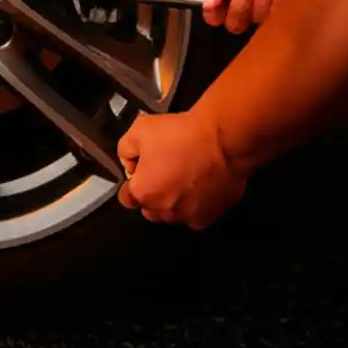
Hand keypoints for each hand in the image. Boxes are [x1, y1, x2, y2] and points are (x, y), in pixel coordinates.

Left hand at [117, 111, 247, 229]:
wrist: (222, 139)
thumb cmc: (179, 133)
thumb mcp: (139, 130)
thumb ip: (126, 150)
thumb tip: (130, 164)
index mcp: (143, 193)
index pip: (127, 199)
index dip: (133, 184)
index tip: (143, 171)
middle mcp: (163, 211)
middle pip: (150, 209)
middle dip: (153, 196)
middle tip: (165, 174)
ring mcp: (188, 217)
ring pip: (174, 214)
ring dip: (174, 203)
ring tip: (186, 180)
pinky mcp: (211, 216)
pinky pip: (196, 216)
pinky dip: (196, 206)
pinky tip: (202, 188)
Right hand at [191, 0, 313, 32]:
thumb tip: (207, 3)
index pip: (211, 16)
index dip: (214, 11)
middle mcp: (240, 6)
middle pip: (233, 24)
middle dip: (241, 3)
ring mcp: (262, 12)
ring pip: (254, 21)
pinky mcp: (282, 15)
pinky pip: (276, 20)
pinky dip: (277, 1)